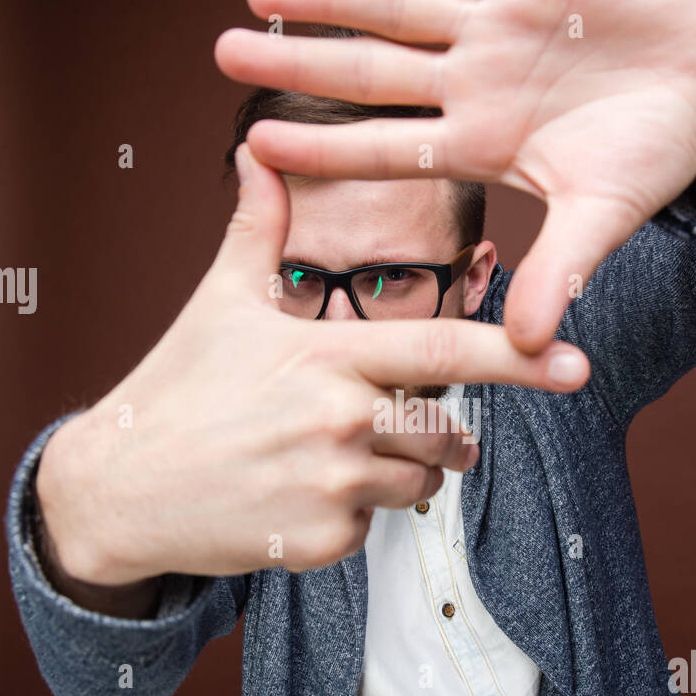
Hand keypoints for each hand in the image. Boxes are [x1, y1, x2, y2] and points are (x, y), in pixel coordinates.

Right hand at [35, 146, 588, 583]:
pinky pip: (373, 530)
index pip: (445, 349)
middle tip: (398, 432)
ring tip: (328, 461)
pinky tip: (294, 497)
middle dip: (443, 437)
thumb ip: (259, 230)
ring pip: (417, 484)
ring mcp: (332, 485)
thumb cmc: (177, 388)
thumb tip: (258, 153)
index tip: (576, 364)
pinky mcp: (321, 542)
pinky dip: (348, 518)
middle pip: (446, 432)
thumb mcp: (219, 304)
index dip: (517, 356)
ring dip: (396, 477)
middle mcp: (340, 419)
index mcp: (328, 355)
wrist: (119, 487)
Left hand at [215, 0, 695, 351]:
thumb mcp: (604, 217)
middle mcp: (472, 82)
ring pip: (396, 3)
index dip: (322, 148)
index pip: (384, 147)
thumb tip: (526, 347)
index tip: (254, 147)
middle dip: (299, 63)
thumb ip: (560, 272)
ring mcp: (494, 24)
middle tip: (223, 54)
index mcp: (480, 144)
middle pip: (369, 72)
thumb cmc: (652, 156)